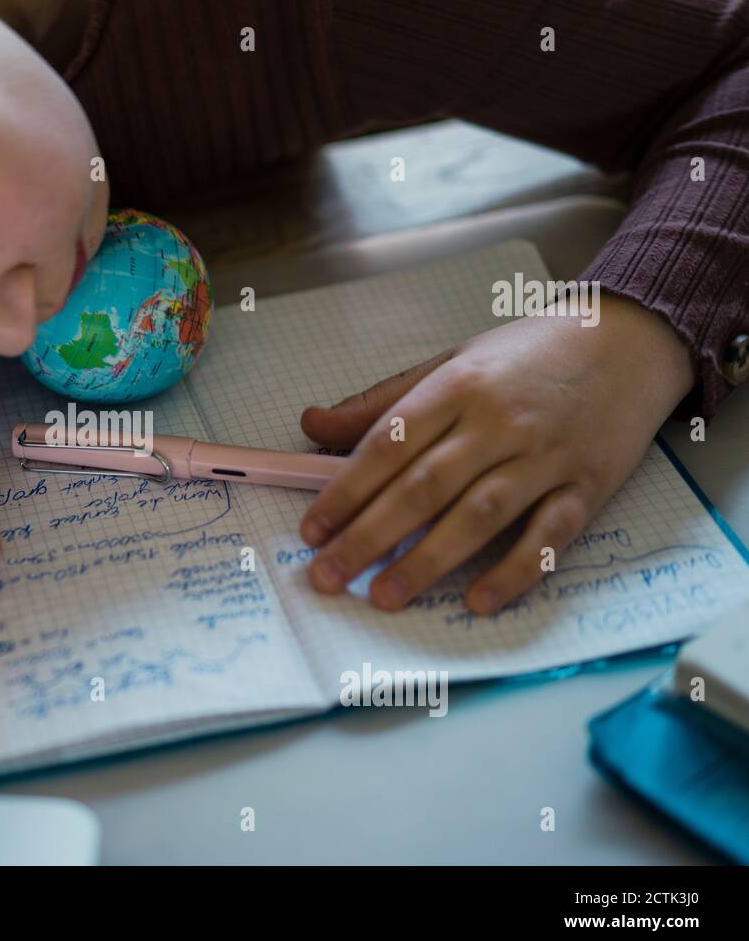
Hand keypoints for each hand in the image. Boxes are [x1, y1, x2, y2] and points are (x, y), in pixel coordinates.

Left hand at [297, 294, 694, 614]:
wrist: (630, 338)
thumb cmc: (528, 354)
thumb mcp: (451, 362)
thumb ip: (382, 402)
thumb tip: (311, 425)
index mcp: (457, 387)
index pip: (389, 446)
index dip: (345, 492)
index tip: (311, 531)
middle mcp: (498, 422)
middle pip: (424, 488)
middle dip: (368, 537)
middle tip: (328, 577)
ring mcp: (545, 457)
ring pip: (478, 516)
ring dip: (426, 562)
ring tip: (382, 596)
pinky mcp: (587, 486)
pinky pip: (548, 537)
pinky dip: (513, 572)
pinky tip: (477, 602)